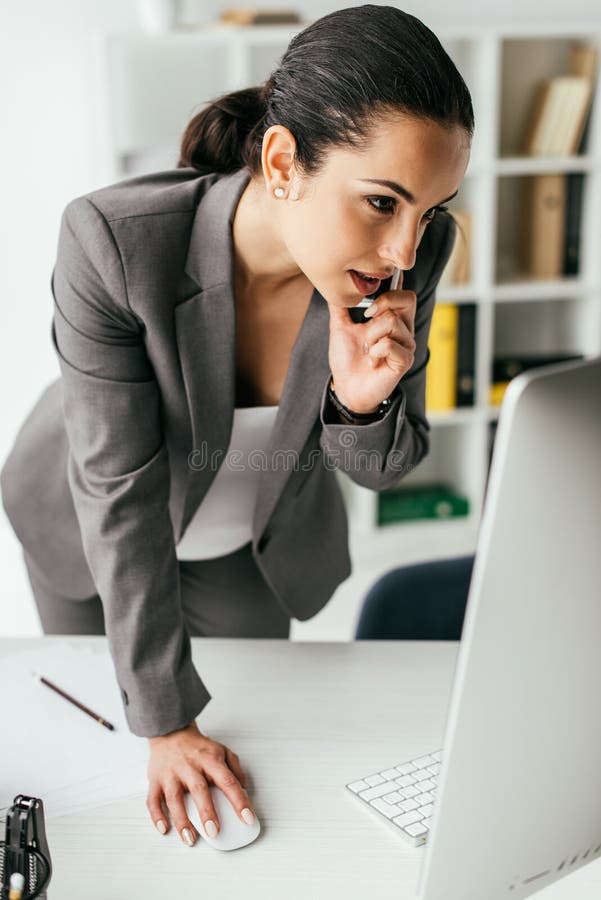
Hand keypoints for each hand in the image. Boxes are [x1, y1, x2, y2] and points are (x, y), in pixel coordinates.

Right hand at [146, 721, 255, 845]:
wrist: (171, 732)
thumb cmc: (198, 748)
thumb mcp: (222, 751)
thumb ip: (235, 769)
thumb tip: (244, 790)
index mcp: (210, 760)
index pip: (228, 781)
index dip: (239, 801)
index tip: (248, 818)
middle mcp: (190, 767)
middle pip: (199, 789)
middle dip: (207, 812)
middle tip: (214, 832)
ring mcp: (171, 774)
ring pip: (174, 798)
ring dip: (181, 820)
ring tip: (189, 838)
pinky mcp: (155, 780)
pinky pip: (153, 799)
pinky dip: (157, 815)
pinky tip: (164, 828)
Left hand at [328, 272, 416, 412]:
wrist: (346, 387)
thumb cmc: (347, 359)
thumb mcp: (340, 327)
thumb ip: (339, 306)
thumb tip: (332, 285)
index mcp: (394, 319)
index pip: (405, 294)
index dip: (390, 291)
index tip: (368, 306)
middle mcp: (405, 330)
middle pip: (407, 299)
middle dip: (381, 305)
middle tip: (365, 321)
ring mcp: (407, 346)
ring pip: (392, 322)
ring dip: (370, 336)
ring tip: (367, 350)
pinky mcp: (404, 361)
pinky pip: (389, 344)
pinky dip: (375, 352)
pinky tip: (372, 362)